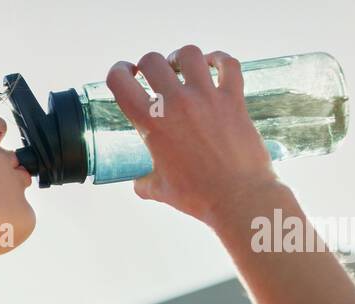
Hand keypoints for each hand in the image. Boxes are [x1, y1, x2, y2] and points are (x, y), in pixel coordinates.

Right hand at [105, 46, 281, 226]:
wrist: (236, 197)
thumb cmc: (197, 196)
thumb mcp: (159, 190)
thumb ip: (145, 181)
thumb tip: (140, 182)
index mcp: (151, 123)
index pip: (120, 82)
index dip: (118, 72)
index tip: (125, 74)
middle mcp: (176, 103)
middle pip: (153, 61)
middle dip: (149, 65)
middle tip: (154, 76)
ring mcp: (207, 97)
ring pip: (190, 54)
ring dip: (181, 58)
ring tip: (182, 68)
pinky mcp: (233, 99)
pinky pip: (228, 65)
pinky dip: (219, 60)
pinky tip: (214, 65)